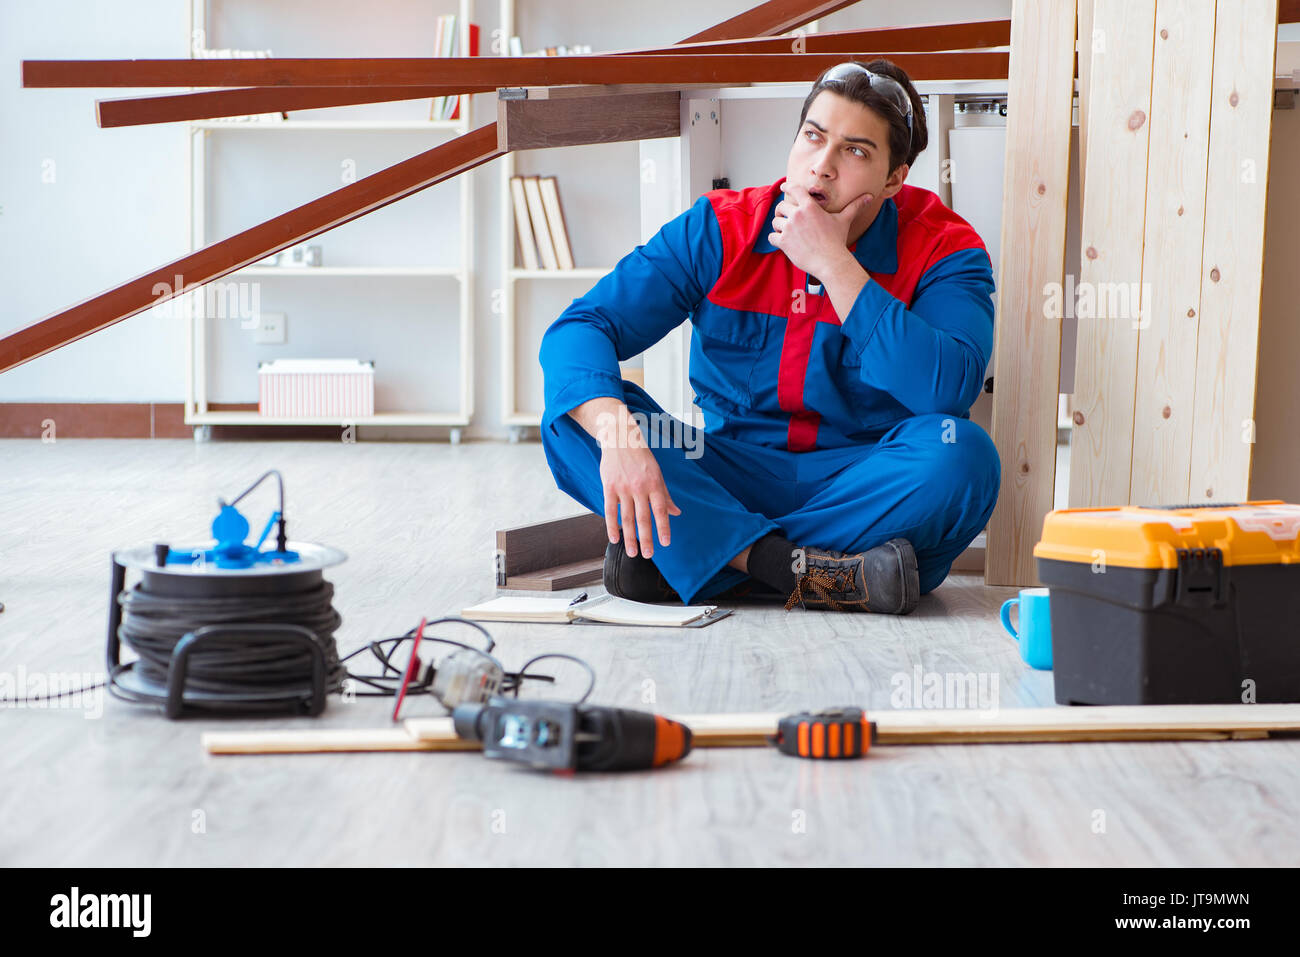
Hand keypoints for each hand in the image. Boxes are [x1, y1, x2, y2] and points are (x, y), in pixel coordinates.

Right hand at [595, 411, 681, 558]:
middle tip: (648, 555)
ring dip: (629, 537)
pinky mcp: (609, 486)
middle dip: (646, 538)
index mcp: (654, 483)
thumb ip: (665, 495)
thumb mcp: (657, 473)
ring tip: (632, 552)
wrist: (620, 437)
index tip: (665, 543)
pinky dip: (611, 526)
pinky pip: (609, 510)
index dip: (663, 527)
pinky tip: (614, 538)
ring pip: (626, 517)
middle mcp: (639, 487)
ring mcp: (623, 488)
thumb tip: (676, 513)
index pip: (660, 510)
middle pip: (642, 517)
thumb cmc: (641, 456)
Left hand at [769, 182, 872, 276]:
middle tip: (785, 217)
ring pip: (775, 222)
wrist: (830, 261)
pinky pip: (771, 237)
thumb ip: (855, 206)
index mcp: (810, 207)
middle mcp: (797, 215)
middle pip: (780, 206)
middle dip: (782, 211)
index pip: (794, 189)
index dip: (787, 186)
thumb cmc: (837, 241)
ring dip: (779, 226)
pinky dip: (775, 239)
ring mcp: (789, 229)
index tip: (783, 186)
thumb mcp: (844, 220)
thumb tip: (870, 196)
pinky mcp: (783, 242)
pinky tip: (782, 242)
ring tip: (786, 231)